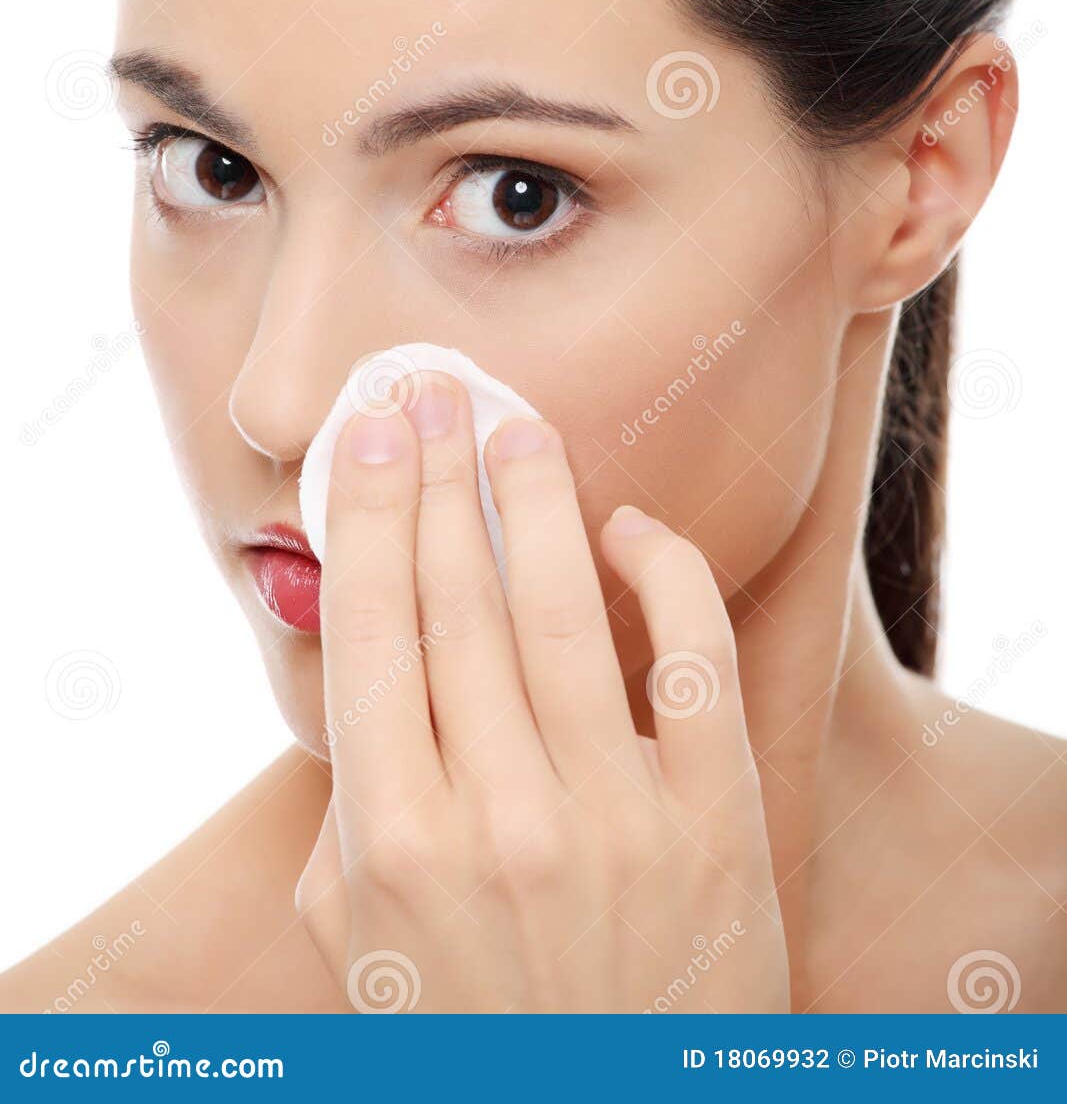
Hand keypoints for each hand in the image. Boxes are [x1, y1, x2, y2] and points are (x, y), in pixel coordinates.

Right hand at [295, 370, 789, 1012]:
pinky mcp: (718, 826)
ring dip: (536, 500)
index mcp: (396, 846)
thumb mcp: (362, 948)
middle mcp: (501, 819)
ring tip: (516, 426)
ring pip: (564, 610)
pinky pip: (694, 664)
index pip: (372, 632)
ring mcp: (617, 819)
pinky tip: (631, 527)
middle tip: (431, 388)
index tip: (365, 431)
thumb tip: (359, 677)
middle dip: (435, 475)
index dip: (364, 514)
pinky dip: (666, 577)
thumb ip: (343, 818)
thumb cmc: (470, 1035)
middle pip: (458, 599)